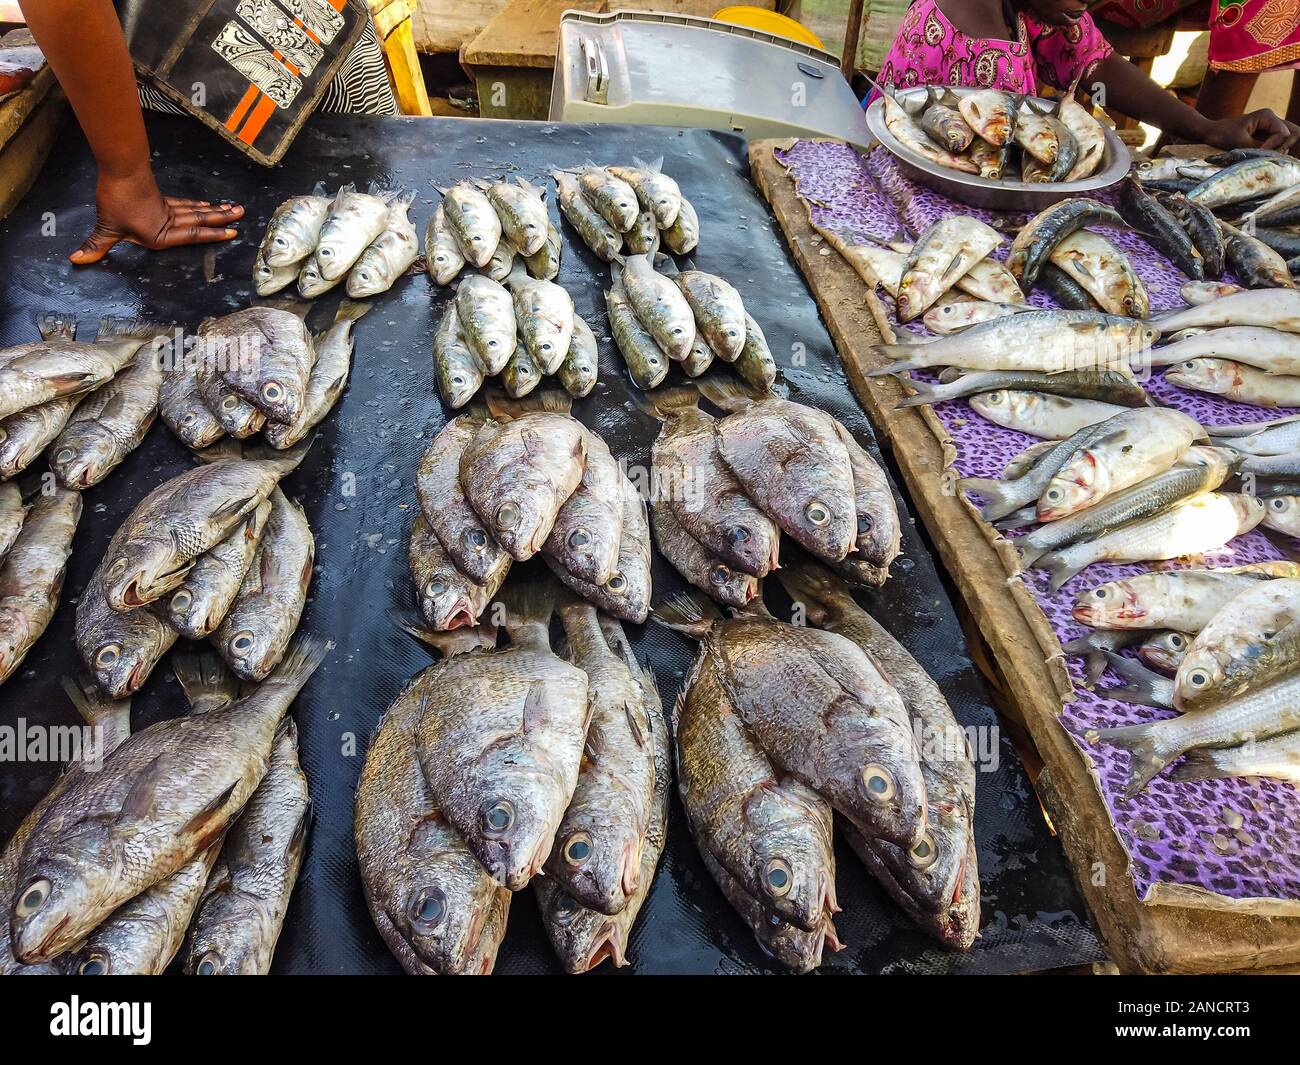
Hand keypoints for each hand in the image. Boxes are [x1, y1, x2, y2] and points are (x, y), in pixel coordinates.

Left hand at [70, 168, 243, 264]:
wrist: (120, 169)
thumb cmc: (117, 200)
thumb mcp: (106, 227)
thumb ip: (96, 245)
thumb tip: (76, 259)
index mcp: (161, 234)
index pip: (192, 236)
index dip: (213, 234)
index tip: (231, 232)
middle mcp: (168, 222)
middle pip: (200, 220)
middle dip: (221, 219)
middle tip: (241, 214)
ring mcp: (165, 208)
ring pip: (195, 210)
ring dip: (214, 211)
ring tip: (232, 208)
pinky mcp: (159, 198)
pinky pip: (183, 204)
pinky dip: (195, 205)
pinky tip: (204, 204)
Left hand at [1202, 109, 1299, 154]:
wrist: (1210, 133)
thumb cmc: (1222, 135)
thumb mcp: (1240, 142)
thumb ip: (1258, 147)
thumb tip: (1273, 155)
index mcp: (1266, 116)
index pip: (1282, 133)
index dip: (1273, 146)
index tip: (1258, 154)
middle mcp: (1271, 119)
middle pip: (1293, 133)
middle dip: (1283, 146)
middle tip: (1267, 156)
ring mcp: (1269, 127)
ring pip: (1287, 139)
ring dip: (1278, 150)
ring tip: (1262, 157)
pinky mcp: (1265, 135)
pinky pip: (1278, 143)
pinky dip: (1273, 151)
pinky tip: (1262, 157)